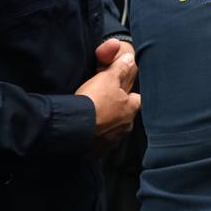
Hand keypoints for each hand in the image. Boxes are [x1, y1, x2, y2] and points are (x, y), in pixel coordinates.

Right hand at [77, 39, 140, 153]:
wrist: (73, 127)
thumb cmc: (94, 101)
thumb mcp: (108, 78)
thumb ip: (120, 69)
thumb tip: (131, 59)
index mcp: (131, 109)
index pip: (138, 100)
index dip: (129, 95)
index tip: (121, 92)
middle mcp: (125, 127)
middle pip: (124, 117)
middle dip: (116, 112)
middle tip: (102, 105)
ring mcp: (112, 140)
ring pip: (112, 130)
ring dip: (105, 126)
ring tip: (92, 119)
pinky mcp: (97, 151)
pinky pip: (98, 143)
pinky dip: (93, 138)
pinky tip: (84, 132)